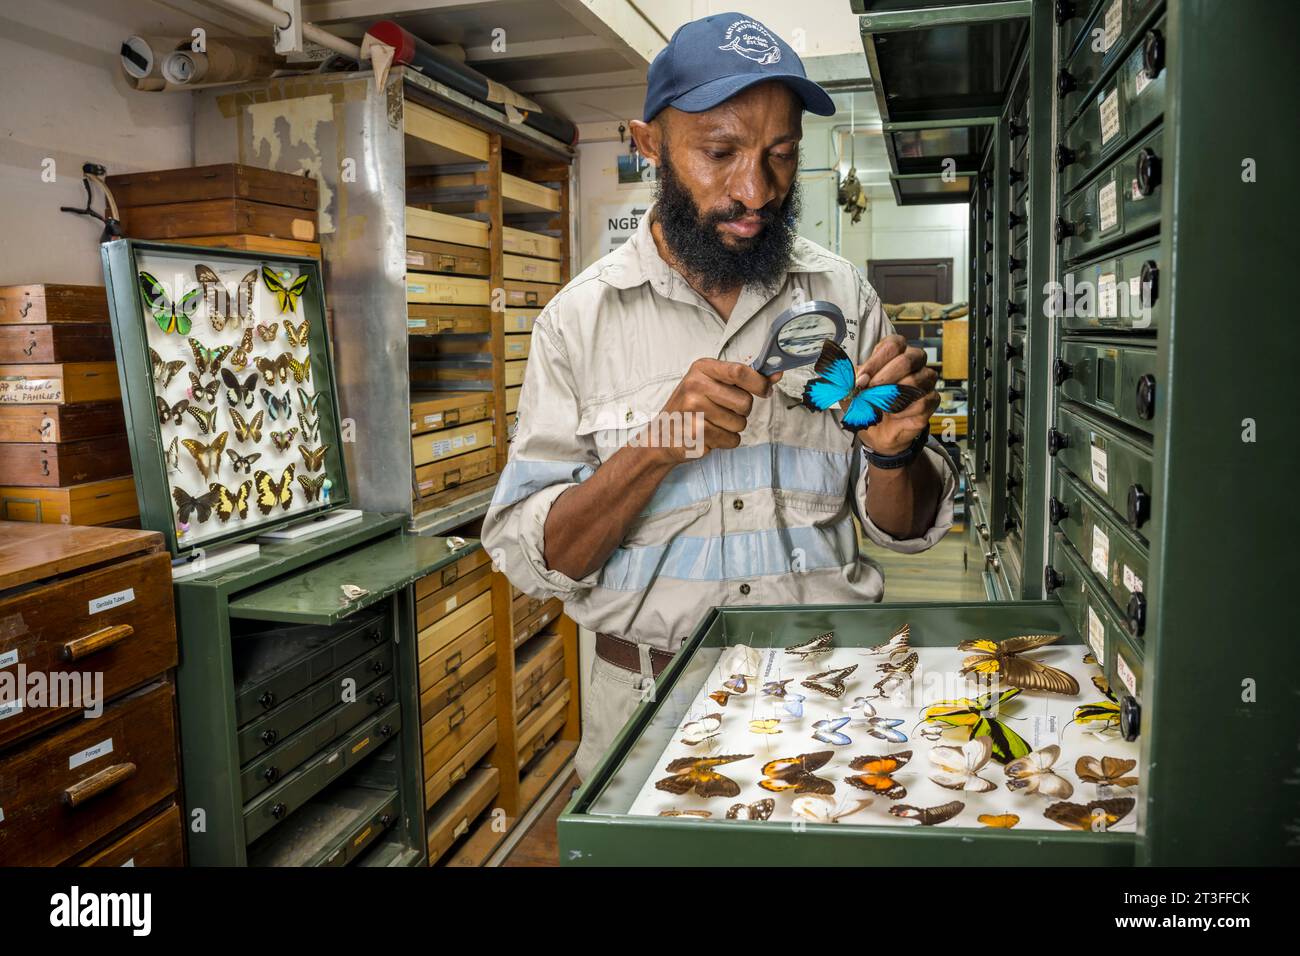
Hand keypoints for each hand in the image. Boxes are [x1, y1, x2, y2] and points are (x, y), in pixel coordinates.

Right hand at [651, 358, 780, 462]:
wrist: (661, 436)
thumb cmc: (690, 408)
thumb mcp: (710, 384)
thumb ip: (743, 379)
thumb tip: (776, 375)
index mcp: (701, 369)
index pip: (740, 371)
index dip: (759, 383)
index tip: (766, 390)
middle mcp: (695, 386)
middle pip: (745, 402)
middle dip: (743, 411)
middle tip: (724, 410)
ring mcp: (694, 410)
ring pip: (740, 423)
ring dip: (733, 427)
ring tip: (712, 423)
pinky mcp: (696, 433)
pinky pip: (732, 439)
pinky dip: (726, 441)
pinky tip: (709, 435)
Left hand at [855, 334, 939, 455]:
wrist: (875, 432)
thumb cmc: (865, 404)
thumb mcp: (850, 389)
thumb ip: (849, 378)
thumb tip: (852, 376)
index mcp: (895, 353)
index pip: (894, 345)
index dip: (876, 361)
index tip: (862, 378)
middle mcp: (914, 363)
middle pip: (907, 360)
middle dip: (884, 377)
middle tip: (869, 391)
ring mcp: (925, 381)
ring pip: (916, 381)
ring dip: (892, 396)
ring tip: (879, 405)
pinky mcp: (931, 400)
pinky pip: (922, 402)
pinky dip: (904, 410)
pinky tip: (894, 415)